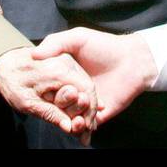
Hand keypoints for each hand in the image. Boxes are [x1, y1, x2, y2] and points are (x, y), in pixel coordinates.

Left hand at [0, 47, 97, 142]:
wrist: (3, 62)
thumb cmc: (12, 83)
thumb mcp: (27, 103)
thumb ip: (50, 114)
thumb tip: (69, 127)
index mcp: (58, 71)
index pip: (86, 92)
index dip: (89, 112)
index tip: (86, 129)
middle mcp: (66, 61)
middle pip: (88, 88)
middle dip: (90, 110)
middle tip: (87, 130)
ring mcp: (66, 59)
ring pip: (85, 82)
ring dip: (87, 102)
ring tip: (84, 122)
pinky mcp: (64, 60)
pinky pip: (77, 78)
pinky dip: (81, 93)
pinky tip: (80, 106)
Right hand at [33, 28, 156, 124]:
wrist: (133, 60)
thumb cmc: (105, 46)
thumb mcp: (77, 38)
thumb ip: (55, 43)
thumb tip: (34, 55)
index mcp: (64, 75)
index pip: (48, 88)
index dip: (46, 92)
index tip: (48, 90)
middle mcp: (73, 90)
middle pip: (58, 104)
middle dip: (61, 105)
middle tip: (71, 96)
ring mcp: (85, 103)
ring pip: (70, 118)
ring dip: (71, 119)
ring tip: (76, 116)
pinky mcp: (98, 114)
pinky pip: (86, 126)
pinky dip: (82, 129)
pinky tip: (83, 123)